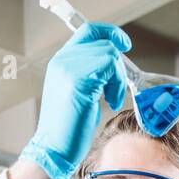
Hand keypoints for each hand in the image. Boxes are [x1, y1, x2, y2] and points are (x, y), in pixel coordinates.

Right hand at [19, 22, 130, 178]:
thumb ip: (89, 71)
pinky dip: (117, 84)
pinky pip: (110, 67)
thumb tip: (113, 61)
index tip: (124, 44)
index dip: (110, 33)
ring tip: (111, 97)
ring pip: (109, 54)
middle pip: (103, 43)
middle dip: (118, 65)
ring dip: (118, 78)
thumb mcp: (77, 91)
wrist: (54, 148)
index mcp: (60, 61)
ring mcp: (69, 69)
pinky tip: (110, 101)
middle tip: (116, 89)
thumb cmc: (69, 126)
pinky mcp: (79, 81)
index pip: (89, 30)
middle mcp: (63, 60)